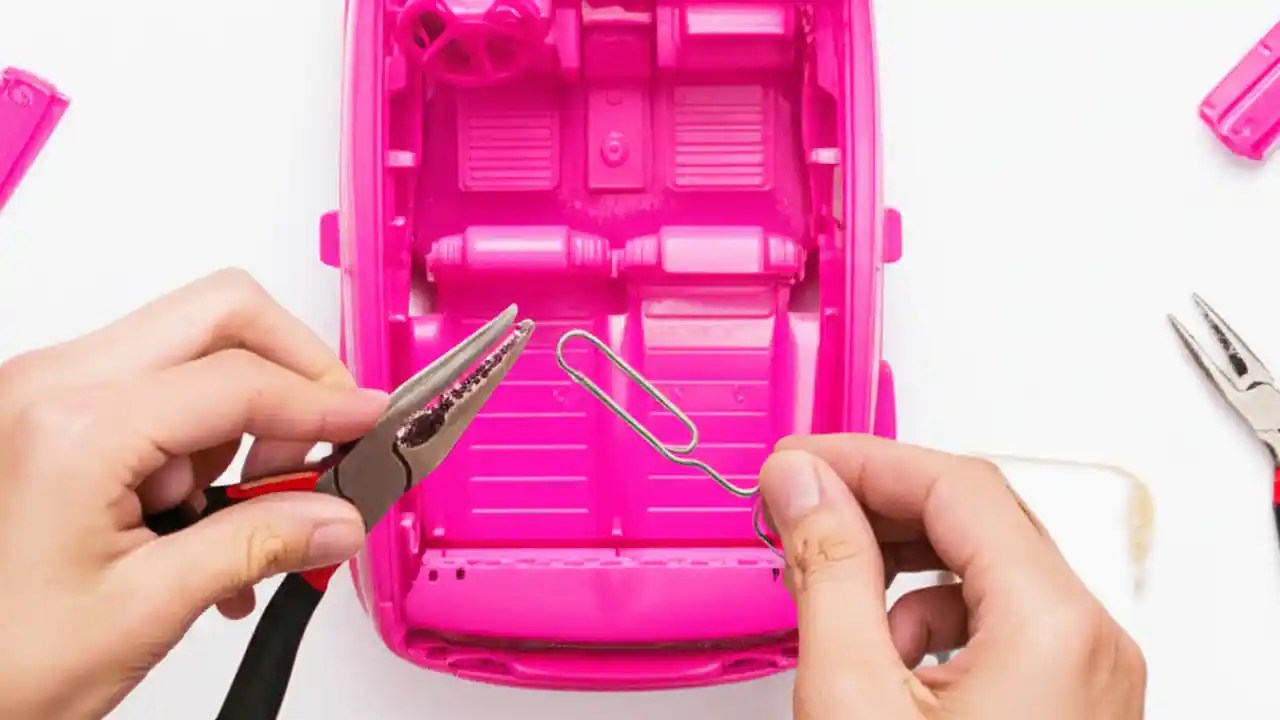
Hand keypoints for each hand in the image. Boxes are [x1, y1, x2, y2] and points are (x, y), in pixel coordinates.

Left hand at [0, 269, 388, 719]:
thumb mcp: (147, 608)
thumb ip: (259, 547)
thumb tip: (338, 517)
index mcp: (75, 426)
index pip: (239, 379)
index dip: (323, 400)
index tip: (373, 424)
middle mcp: (56, 385)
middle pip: (219, 318)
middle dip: (293, 371)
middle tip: (327, 438)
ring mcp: (53, 394)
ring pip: (197, 351)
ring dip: (246, 421)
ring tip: (248, 512)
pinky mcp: (59, 415)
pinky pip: (166, 394)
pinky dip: (210, 444)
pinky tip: (210, 520)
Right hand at [758, 435, 1146, 719]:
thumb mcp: (854, 696)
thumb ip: (828, 574)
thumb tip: (804, 486)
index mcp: (1054, 626)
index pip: (955, 486)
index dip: (861, 460)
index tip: (793, 465)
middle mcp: (1091, 646)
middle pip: (976, 522)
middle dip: (876, 510)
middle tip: (796, 509)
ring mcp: (1086, 682)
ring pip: (985, 577)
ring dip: (898, 569)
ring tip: (829, 592)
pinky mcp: (1066, 710)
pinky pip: (998, 630)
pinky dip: (930, 624)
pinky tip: (880, 657)